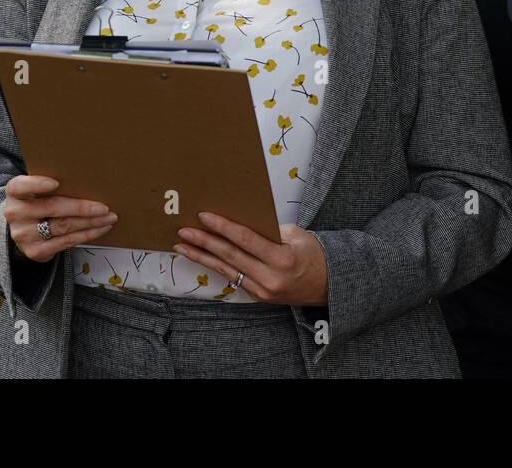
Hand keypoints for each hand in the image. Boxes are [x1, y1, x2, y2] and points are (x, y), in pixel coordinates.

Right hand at [3, 174, 117, 262]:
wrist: (23, 229)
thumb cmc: (38, 202)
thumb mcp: (37, 190)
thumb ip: (52, 183)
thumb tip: (89, 177)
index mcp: (15, 193)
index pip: (20, 186)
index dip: (37, 184)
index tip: (56, 182)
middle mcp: (16, 213)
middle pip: (52, 208)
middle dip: (82, 207)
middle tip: (103, 207)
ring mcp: (24, 234)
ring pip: (63, 226)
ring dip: (90, 222)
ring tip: (109, 217)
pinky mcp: (35, 251)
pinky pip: (66, 242)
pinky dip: (87, 234)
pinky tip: (100, 228)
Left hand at [174, 214, 327, 305]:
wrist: (328, 284)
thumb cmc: (313, 254)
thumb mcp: (296, 235)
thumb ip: (268, 230)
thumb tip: (239, 221)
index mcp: (282, 258)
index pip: (245, 239)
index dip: (223, 226)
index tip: (204, 216)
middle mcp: (270, 277)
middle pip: (230, 255)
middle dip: (205, 241)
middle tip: (184, 230)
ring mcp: (263, 290)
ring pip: (227, 269)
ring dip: (203, 257)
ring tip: (183, 246)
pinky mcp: (258, 296)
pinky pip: (234, 278)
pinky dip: (217, 266)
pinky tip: (203, 258)